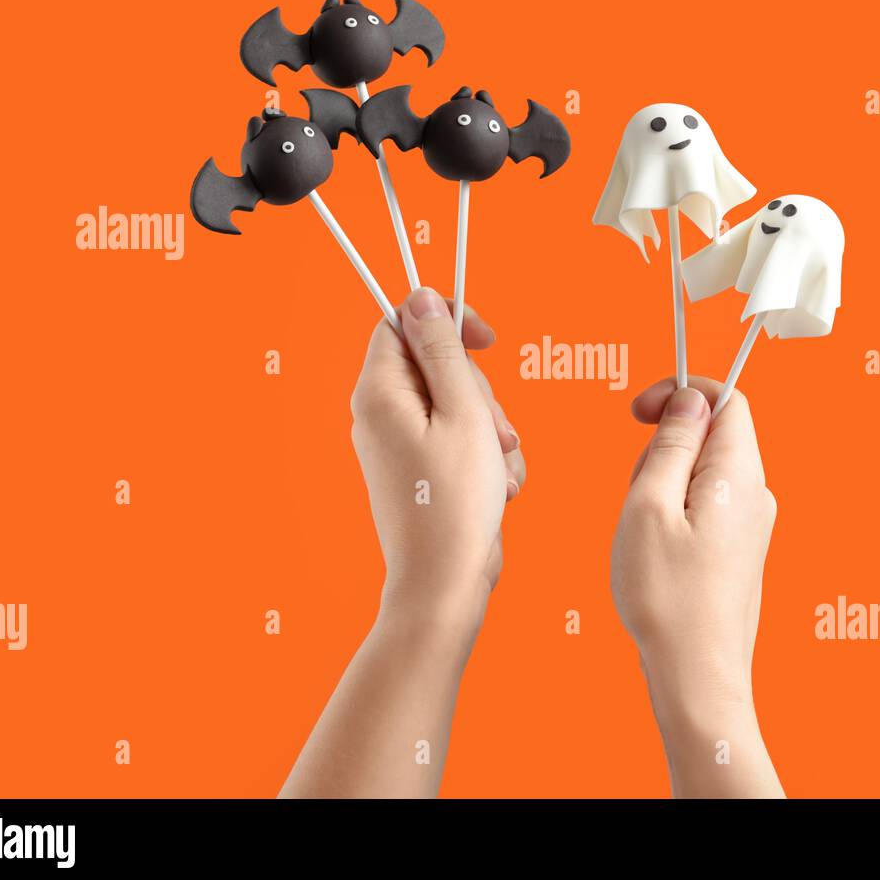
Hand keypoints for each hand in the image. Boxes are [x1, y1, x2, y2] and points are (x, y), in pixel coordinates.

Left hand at [352, 287, 525, 634]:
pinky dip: (487, 458)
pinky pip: (462, 442)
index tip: (487, 338)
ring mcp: (400, 444)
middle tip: (495, 428)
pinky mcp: (421, 469)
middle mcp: (381, 414)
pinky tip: (497, 487)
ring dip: (492, 431)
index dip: (447, 320)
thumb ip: (445, 351)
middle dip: (481, 393)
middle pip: (440, 366)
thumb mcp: (463, 413)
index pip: (403, 322)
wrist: (445, 582)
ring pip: (460, 406)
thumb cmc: (454, 504)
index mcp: (380, 393)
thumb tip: (420, 297)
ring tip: (498, 468)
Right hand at [611, 378, 781, 796]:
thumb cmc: (667, 598)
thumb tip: (689, 402)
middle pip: (711, 434)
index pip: (726, 399)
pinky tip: (656, 552)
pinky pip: (703, 506)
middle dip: (664, 446)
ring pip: (701, 472)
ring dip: (663, 483)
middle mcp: (755, 494)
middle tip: (635, 487)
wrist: (696, 675)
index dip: (681, 393)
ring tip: (643, 530)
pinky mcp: (739, 550)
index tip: (639, 412)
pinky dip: (672, 513)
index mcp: (739, 473)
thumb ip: (670, 444)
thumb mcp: (648, 505)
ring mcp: (750, 524)